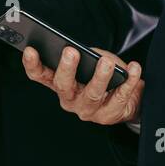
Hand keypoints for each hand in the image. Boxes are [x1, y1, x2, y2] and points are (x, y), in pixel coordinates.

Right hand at [22, 46, 143, 125]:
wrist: (128, 97)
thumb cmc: (105, 75)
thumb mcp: (92, 61)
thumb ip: (87, 56)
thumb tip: (89, 53)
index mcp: (60, 84)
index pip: (40, 75)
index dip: (33, 64)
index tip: (30, 49)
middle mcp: (70, 99)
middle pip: (63, 86)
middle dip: (67, 68)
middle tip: (71, 52)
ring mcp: (88, 110)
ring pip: (92, 94)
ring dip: (100, 76)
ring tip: (106, 62)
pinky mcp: (109, 115)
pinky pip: (120, 96)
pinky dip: (129, 80)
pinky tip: (133, 68)